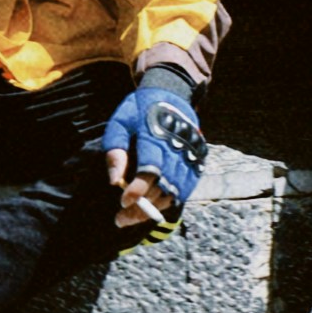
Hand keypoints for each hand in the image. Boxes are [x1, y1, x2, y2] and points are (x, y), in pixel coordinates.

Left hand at [99, 69, 205, 234]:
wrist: (171, 93)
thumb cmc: (139, 110)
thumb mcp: (120, 123)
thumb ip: (115, 151)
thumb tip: (114, 182)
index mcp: (156, 134)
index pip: (150, 169)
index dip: (137, 189)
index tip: (122, 202)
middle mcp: (177, 147)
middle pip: (163, 185)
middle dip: (142, 207)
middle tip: (120, 219)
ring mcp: (190, 155)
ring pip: (175, 190)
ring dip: (154, 208)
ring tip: (132, 218)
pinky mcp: (197, 161)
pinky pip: (185, 188)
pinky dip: (169, 201)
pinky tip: (152, 208)